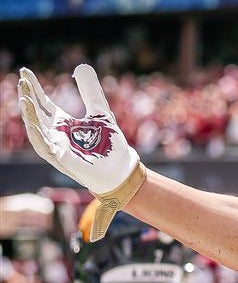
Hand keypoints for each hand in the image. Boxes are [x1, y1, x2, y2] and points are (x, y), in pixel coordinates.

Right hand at [18, 64, 143, 238]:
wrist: (122, 169)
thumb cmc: (110, 145)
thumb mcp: (100, 112)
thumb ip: (90, 91)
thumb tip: (81, 66)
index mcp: (63, 123)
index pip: (43, 102)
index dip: (34, 88)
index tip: (25, 71)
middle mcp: (56, 134)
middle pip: (36, 113)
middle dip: (28, 97)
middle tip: (23, 80)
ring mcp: (57, 147)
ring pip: (36, 129)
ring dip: (29, 114)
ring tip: (24, 98)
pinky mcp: (61, 159)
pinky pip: (44, 147)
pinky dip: (38, 134)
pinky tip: (33, 122)